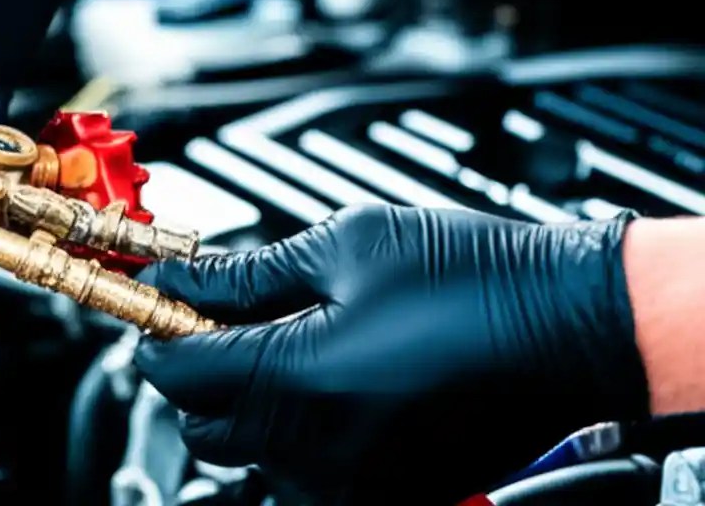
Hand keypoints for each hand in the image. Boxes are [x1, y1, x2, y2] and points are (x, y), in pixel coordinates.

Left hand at [133, 205, 649, 504]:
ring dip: (247, 402)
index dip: (157, 327)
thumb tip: (182, 278)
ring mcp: (350, 481)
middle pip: (199, 421)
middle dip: (198, 367)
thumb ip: (243, 274)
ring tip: (292, 342)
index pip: (170, 371)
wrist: (568, 325)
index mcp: (294, 380)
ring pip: (248, 452)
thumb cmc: (472, 278)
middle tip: (227, 315)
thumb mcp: (343, 247)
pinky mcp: (383, 493)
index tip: (165, 296)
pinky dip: (297, 432)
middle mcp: (314, 448)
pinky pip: (304, 471)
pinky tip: (332, 379)